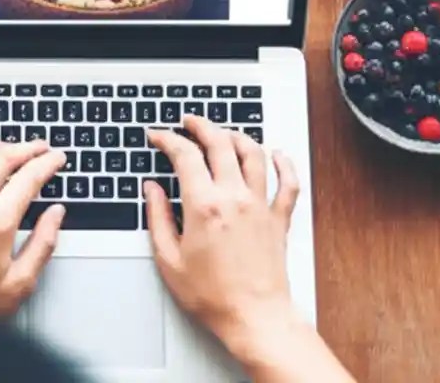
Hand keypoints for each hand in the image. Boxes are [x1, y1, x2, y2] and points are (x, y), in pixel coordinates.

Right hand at [145, 116, 303, 370]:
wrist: (254, 318)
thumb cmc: (212, 296)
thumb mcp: (169, 259)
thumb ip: (157, 218)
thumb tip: (152, 190)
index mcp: (204, 206)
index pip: (184, 155)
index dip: (168, 139)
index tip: (159, 136)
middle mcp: (235, 198)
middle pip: (220, 143)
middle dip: (201, 126)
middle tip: (189, 122)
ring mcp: (260, 205)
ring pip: (253, 153)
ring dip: (236, 136)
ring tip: (223, 133)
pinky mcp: (278, 219)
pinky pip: (288, 182)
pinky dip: (284, 163)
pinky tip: (277, 154)